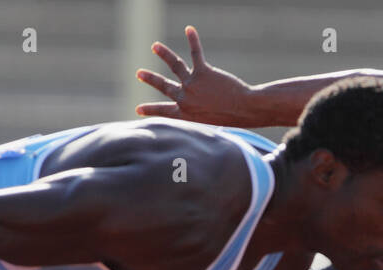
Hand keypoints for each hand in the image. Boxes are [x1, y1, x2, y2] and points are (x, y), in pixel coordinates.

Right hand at [135, 25, 252, 124]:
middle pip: (163, 86)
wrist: (244, 111)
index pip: (164, 112)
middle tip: (139, 73)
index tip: (138, 109)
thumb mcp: (210, 127)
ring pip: (174, 66)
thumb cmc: (232, 121)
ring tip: (155, 46)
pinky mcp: (204, 73)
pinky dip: (192, 39)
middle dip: (151, 79)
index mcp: (186, 115)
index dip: (150, 110)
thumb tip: (197, 120)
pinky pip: (196, 52)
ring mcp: (192, 85)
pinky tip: (189, 29)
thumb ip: (199, 120)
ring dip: (163, 54)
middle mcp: (185, 99)